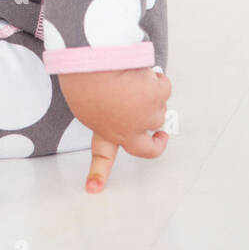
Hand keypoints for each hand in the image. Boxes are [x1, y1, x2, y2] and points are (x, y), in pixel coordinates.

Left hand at [58, 66, 171, 193]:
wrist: (96, 61)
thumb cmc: (86, 77)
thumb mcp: (85, 100)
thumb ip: (101, 110)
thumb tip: (118, 104)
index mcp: (105, 130)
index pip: (102, 156)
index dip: (99, 174)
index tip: (93, 189)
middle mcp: (130, 130)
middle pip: (152, 132)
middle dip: (159, 132)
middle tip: (161, 135)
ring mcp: (147, 115)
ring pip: (158, 107)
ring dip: (150, 93)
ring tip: (132, 77)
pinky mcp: (159, 96)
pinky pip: (163, 86)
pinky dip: (156, 78)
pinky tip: (142, 70)